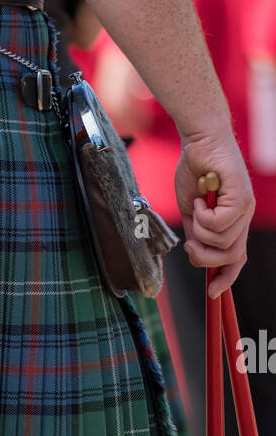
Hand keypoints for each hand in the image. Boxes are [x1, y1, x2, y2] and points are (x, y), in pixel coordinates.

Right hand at [174, 130, 254, 297]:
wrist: (200, 142)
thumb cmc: (194, 172)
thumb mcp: (192, 213)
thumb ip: (197, 234)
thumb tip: (197, 255)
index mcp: (234, 223)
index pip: (236, 259)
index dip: (227, 278)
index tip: (213, 294)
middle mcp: (244, 217)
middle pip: (230, 257)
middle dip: (204, 257)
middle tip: (190, 243)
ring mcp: (245, 208)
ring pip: (222, 241)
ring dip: (200, 230)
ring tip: (196, 208)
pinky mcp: (241, 197)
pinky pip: (219, 224)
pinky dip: (202, 215)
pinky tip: (201, 198)